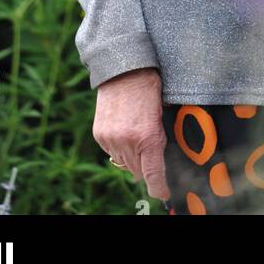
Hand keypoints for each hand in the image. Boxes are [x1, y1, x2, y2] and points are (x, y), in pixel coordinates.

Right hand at [93, 66, 170, 200]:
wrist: (124, 70)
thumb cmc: (149, 89)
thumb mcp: (162, 115)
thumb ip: (159, 140)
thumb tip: (160, 162)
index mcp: (148, 137)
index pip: (153, 176)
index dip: (159, 188)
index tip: (163, 192)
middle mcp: (128, 141)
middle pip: (138, 172)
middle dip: (145, 166)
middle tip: (150, 150)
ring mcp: (111, 139)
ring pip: (124, 164)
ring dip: (131, 157)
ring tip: (136, 134)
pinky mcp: (100, 135)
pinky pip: (112, 152)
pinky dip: (119, 147)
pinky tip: (124, 129)